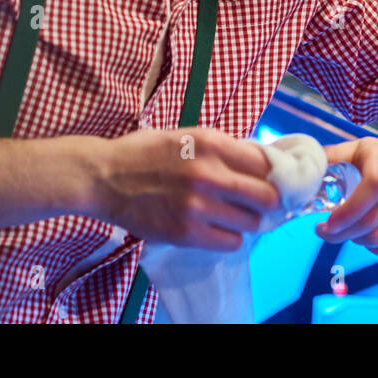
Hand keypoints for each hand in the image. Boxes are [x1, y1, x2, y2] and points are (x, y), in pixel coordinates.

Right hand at [90, 127, 279, 250]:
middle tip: (262, 203)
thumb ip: (224, 147)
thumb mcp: (188, 136)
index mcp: (212, 143)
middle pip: (267, 196)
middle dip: (269, 201)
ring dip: (250, 221)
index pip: (267, 163)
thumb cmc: (146, 152)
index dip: (274, 174)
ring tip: (238, 216)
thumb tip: (262, 160)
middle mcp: (209, 174)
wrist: (103, 177)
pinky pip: (229, 242)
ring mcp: (197, 206)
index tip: (274, 180)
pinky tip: (220, 229)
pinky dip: (231, 238)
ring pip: (252, 223)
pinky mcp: (184, 233)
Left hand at [315, 136, 377, 257]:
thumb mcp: (357, 148)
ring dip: (356, 240)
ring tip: (348, 230)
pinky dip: (374, 248)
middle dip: (342, 234)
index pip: (374, 186)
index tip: (326, 222)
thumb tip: (301, 169)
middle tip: (325, 232)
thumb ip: (329, 157)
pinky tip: (366, 235)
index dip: (348, 211)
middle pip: (373, 220)